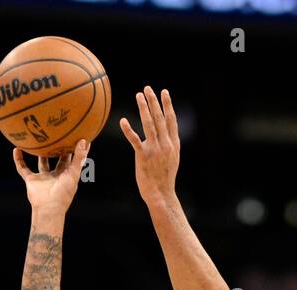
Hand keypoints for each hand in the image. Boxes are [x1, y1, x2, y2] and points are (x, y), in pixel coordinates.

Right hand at [13, 139, 89, 214]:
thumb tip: (84, 140)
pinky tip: (16, 149)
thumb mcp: (74, 173)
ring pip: (41, 162)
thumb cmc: (64, 192)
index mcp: (67, 174)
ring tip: (38, 139)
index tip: (76, 136)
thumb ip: (79, 157)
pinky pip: (23, 168)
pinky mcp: (31, 180)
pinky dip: (18, 160)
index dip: (74, 149)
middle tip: (57, 134)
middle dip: (57, 148)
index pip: (72, 159)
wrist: (49, 207)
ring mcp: (43, 178)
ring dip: (39, 153)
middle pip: (57, 159)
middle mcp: (55, 175)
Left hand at [120, 86, 178, 207]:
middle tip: (148, 88)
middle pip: (160, 118)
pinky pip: (135, 140)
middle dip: (154, 101)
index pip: (171, 120)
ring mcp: (155, 150)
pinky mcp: (143, 157)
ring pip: (149, 124)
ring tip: (139, 95)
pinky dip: (129, 130)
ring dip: (144, 108)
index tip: (164, 92)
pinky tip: (122, 120)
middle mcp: (166, 144)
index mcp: (174, 144)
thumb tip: (166, 133)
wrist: (161, 193)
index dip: (168, 105)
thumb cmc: (164, 177)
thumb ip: (169, 144)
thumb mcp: (173, 159)